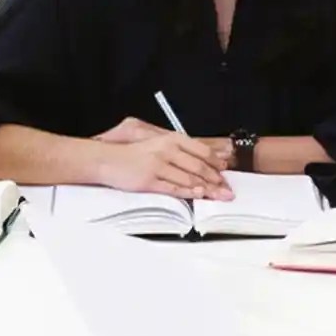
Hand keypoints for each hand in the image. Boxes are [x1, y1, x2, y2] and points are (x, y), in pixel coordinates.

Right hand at [95, 120, 232, 200]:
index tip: (226, 173)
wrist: (108, 160)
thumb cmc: (134, 154)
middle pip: (198, 166)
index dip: (216, 163)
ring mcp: (158, 165)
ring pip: (188, 178)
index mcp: (171, 139)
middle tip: (227, 190)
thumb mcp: (157, 144)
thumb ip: (178, 151)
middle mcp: (166, 150)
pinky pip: (173, 188)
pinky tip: (197, 195)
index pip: (201, 151)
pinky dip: (187, 192)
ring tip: (218, 195)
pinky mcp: (149, 181)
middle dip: (216, 180)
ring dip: (206, 188)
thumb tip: (199, 163)